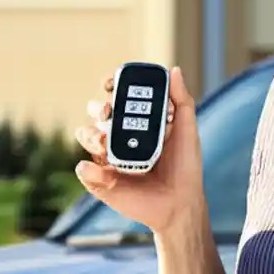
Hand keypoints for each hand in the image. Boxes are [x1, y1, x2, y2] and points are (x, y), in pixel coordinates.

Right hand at [73, 66, 204, 232]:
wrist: (179, 203)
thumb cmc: (185, 167)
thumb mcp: (187, 131)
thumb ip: (181, 101)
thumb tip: (174, 70)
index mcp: (138, 121)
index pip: (117, 96)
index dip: (111, 85)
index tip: (111, 83)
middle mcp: (119, 135)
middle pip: (97, 112)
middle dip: (98, 107)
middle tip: (107, 112)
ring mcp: (108, 156)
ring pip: (86, 135)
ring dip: (91, 134)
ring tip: (107, 144)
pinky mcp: (101, 179)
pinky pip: (85, 169)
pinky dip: (89, 168)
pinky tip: (103, 168)